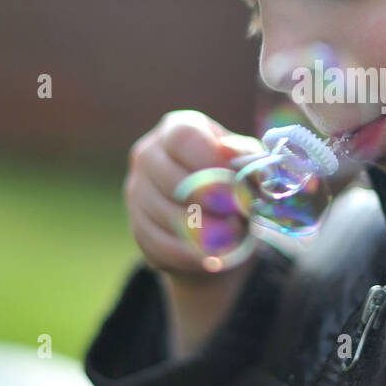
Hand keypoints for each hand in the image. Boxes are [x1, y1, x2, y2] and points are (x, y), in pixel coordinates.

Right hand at [123, 108, 262, 277]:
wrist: (219, 223)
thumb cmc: (235, 181)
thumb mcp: (248, 164)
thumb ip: (245, 157)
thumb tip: (229, 152)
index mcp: (177, 129)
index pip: (184, 139)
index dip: (211, 162)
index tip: (237, 185)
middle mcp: (149, 155)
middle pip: (173, 180)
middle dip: (212, 204)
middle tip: (241, 216)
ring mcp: (137, 192)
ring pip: (167, 217)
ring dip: (206, 232)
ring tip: (234, 235)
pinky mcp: (137, 228)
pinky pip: (160, 245)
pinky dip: (191, 255)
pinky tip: (214, 256)